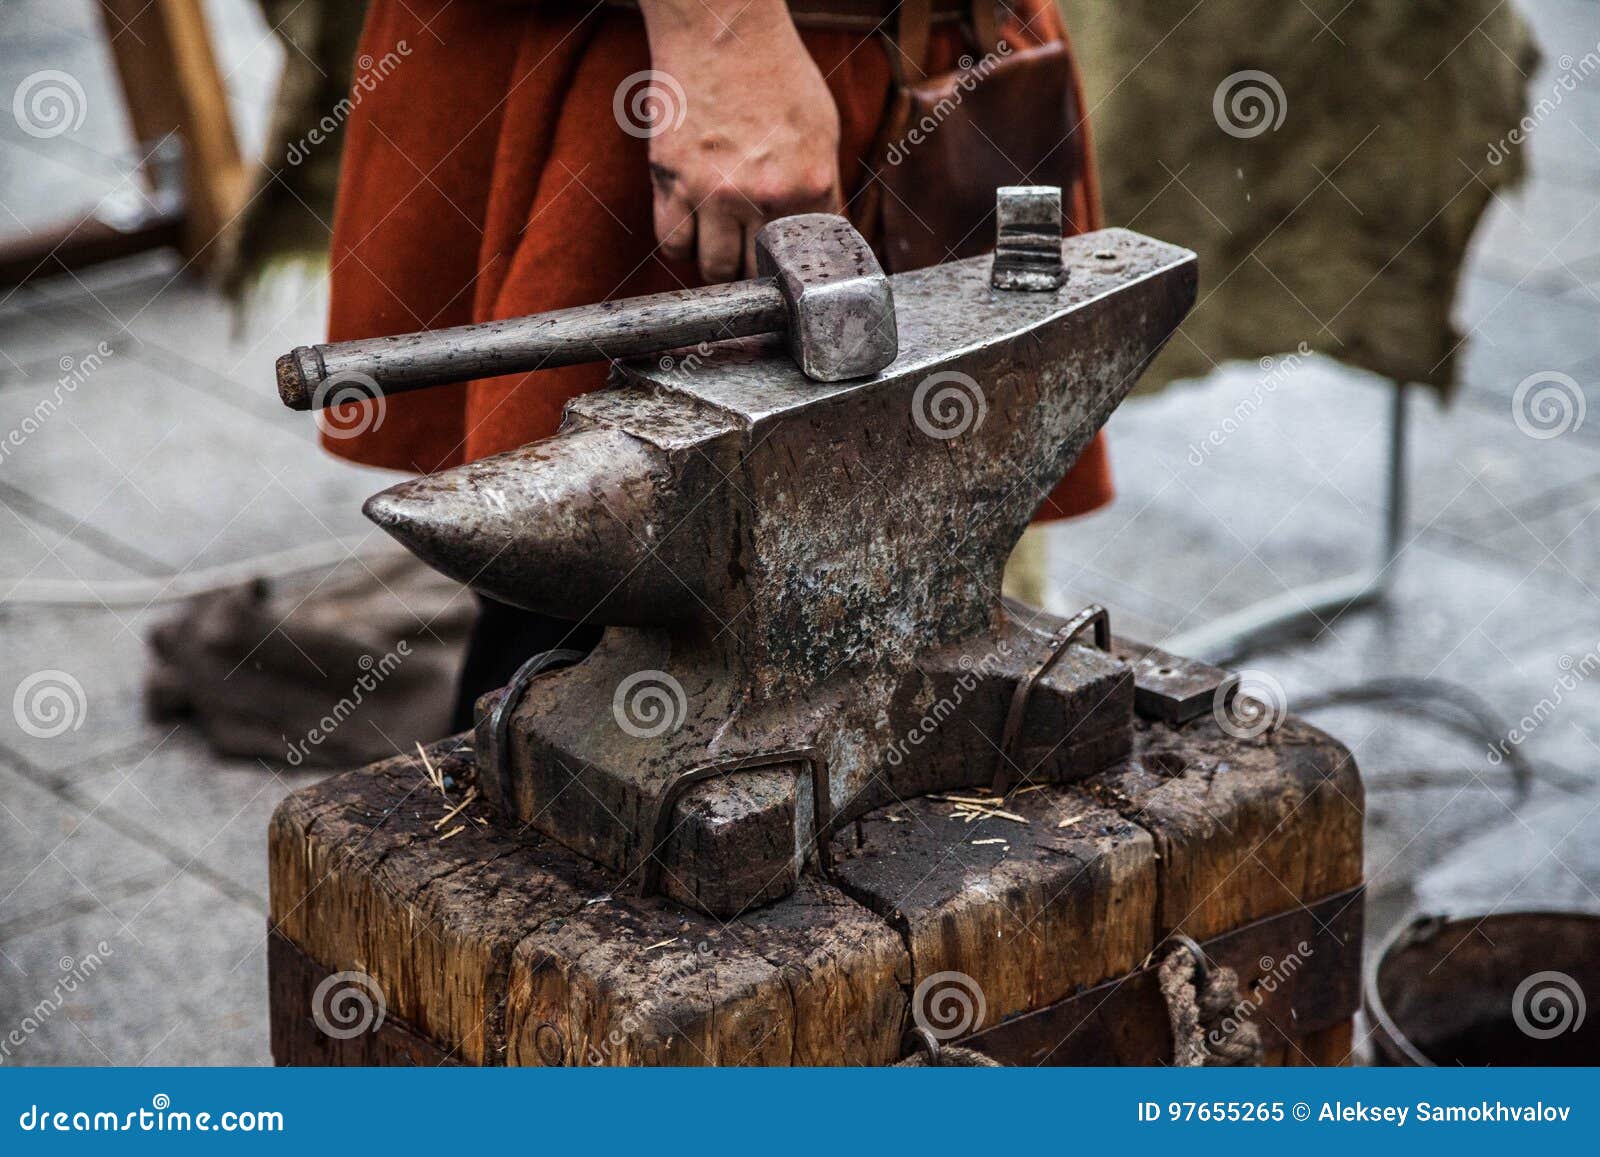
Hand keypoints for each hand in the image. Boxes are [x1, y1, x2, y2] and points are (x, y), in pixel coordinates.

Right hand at [637, 0, 842, 281]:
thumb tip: (821, 236)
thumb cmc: (774, 72)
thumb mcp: (822, 130)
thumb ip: (822, 188)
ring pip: (715, 268)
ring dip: (719, 263)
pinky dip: (683, 245)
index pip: (810, 255)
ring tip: (722, 243)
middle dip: (758, 270)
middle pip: (760, 272)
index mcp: (810, 182)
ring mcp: (714, 191)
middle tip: (752, 255)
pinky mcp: (672, 180)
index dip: (799, 264)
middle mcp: (764, 195)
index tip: (789, 266)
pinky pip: (673, 244)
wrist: (722, 30)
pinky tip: (693, 227)